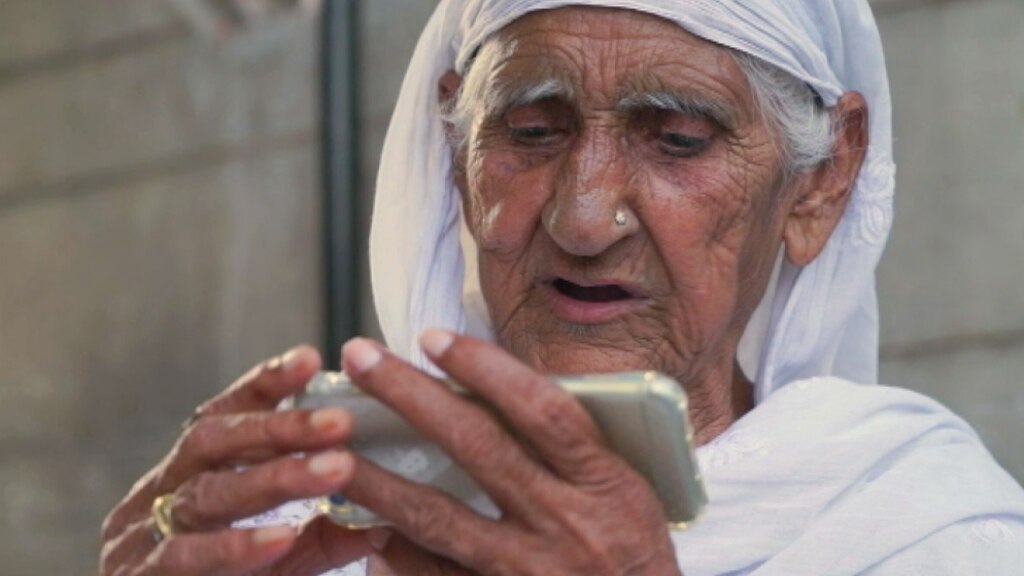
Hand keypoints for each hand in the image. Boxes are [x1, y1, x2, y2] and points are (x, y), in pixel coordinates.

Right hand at [99, 346, 375, 574]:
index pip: (225, 416)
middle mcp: (160, 494)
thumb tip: (390, 511)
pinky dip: (236, 546)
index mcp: (190, 475)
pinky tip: (282, 536)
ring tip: (336, 469)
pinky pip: (184, 557)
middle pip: (214, 442)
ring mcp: (141, 537)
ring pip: (206, 495)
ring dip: (274, 479)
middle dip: (280, 427)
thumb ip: (324, 534)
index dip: (264, 386)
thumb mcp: (278, 560)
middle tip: (342, 420)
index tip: (311, 360)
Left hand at [341, 332, 680, 575]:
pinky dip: (397, 553)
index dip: (486, 369)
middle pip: (478, 447)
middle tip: (362, 358)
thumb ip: (576, 448)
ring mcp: (527, 571)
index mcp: (606, 484)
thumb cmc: (636, 558)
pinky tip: (365, 528)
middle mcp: (565, 523)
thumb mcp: (630, 494)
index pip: (542, 411)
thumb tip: (497, 395)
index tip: (433, 337)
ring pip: (439, 517)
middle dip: (412, 396)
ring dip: (380, 480)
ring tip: (334, 448)